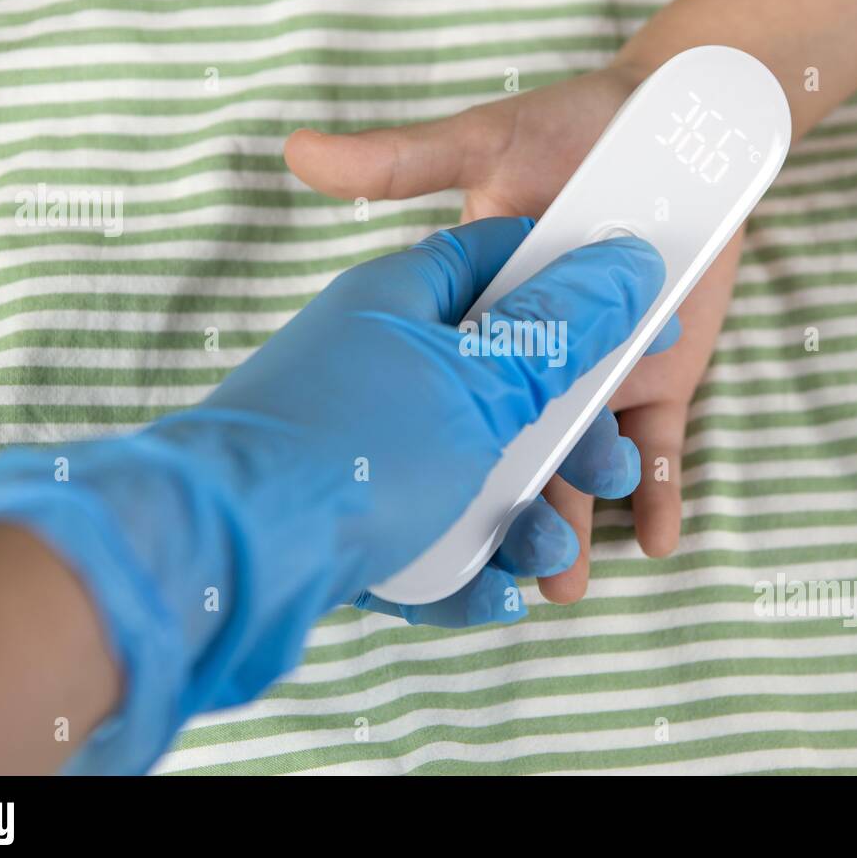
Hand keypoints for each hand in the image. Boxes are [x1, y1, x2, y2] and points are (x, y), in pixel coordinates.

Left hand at [0, 217, 664, 772]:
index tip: (635, 312)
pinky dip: (464, 567)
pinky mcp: (344, 521)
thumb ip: (561, 326)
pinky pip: (423, 536)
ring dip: (523, 519)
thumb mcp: (478, 379)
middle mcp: (379, 368)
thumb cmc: (352, 444)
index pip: (499, 260)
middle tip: (605, 467)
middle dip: (565, 437)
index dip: (574, 281)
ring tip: (557, 559)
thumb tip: (627, 265)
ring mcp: (359, 448)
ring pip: (468, 473)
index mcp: (401, 303)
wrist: (220, 556)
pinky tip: (497, 597)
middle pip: (499, 385)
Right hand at [286, 63, 745, 601]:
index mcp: (476, 325)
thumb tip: (295, 150)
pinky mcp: (661, 382)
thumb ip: (399, 162)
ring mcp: (596, 380)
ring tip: (565, 579)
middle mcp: (527, 366)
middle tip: (497, 571)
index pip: (451, 394)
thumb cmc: (570, 129)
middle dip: (507, 512)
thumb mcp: (482, 146)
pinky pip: (661, 446)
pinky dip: (662, 492)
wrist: (683, 128)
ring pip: (581, 463)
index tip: (416, 512)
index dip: (436, 450)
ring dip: (575, 521)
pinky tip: (657, 539)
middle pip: (513, 448)